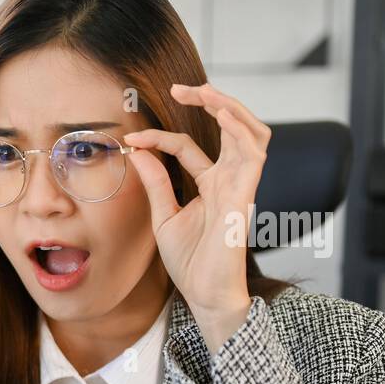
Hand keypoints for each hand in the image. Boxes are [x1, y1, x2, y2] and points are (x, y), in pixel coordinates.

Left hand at [123, 82, 269, 351]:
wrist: (205, 295)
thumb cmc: (190, 262)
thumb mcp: (164, 216)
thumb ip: (156, 183)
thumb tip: (139, 152)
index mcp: (211, 183)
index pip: (187, 146)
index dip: (159, 138)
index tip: (131, 140)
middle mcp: (229, 179)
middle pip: (231, 126)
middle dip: (211, 100)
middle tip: (180, 88)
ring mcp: (241, 186)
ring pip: (251, 132)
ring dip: (230, 107)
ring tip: (205, 91)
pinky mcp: (245, 197)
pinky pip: (253, 155)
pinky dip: (240, 131)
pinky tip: (222, 116)